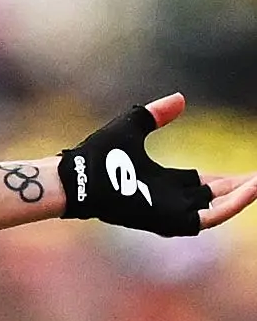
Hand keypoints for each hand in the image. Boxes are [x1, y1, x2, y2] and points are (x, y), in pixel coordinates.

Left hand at [58, 94, 256, 236]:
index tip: (249, 171)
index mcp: (163, 184)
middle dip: (242, 189)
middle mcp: (169, 201)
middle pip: (216, 198)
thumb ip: (157, 113)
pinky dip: (233, 205)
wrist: (81, 174)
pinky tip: (253, 188)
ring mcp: (171, 213)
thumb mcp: (134, 125)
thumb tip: (181, 99)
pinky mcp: (171, 221)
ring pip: (219, 209)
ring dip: (244, 196)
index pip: (204, 185)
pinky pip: (210, 217)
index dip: (228, 179)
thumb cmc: (97, 154)